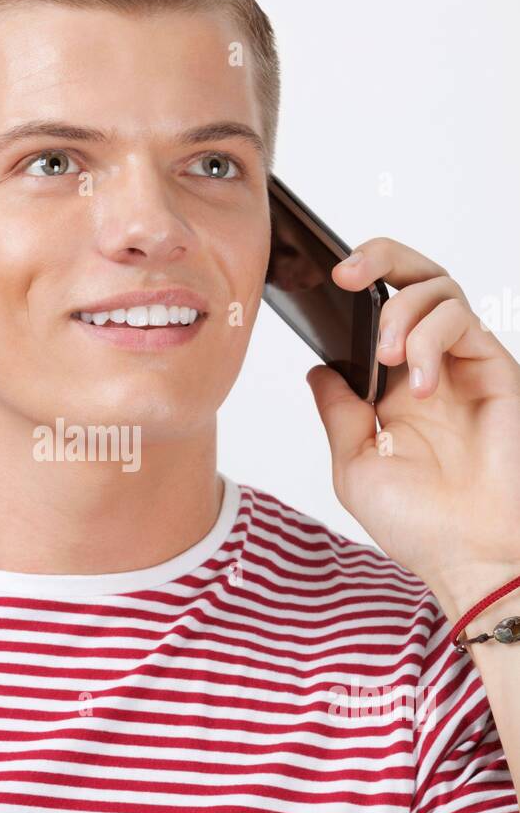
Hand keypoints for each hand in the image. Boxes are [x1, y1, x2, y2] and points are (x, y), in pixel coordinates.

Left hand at [304, 237, 519, 619]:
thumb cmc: (421, 524)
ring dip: (402, 310)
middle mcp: (430, 366)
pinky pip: (463, 320)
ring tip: (387, 356)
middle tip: (345, 273)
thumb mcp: (356, 464)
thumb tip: (317, 370)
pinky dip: (431, 338)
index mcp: (394, 387)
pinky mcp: (494, 369)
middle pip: (413, 279)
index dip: (354, 286)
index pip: (378, 311)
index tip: (319, 280)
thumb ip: (338, 412)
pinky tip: (419, 381)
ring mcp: (463, 365)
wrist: (470, 554)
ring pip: (439, 288)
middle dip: (379, 258)